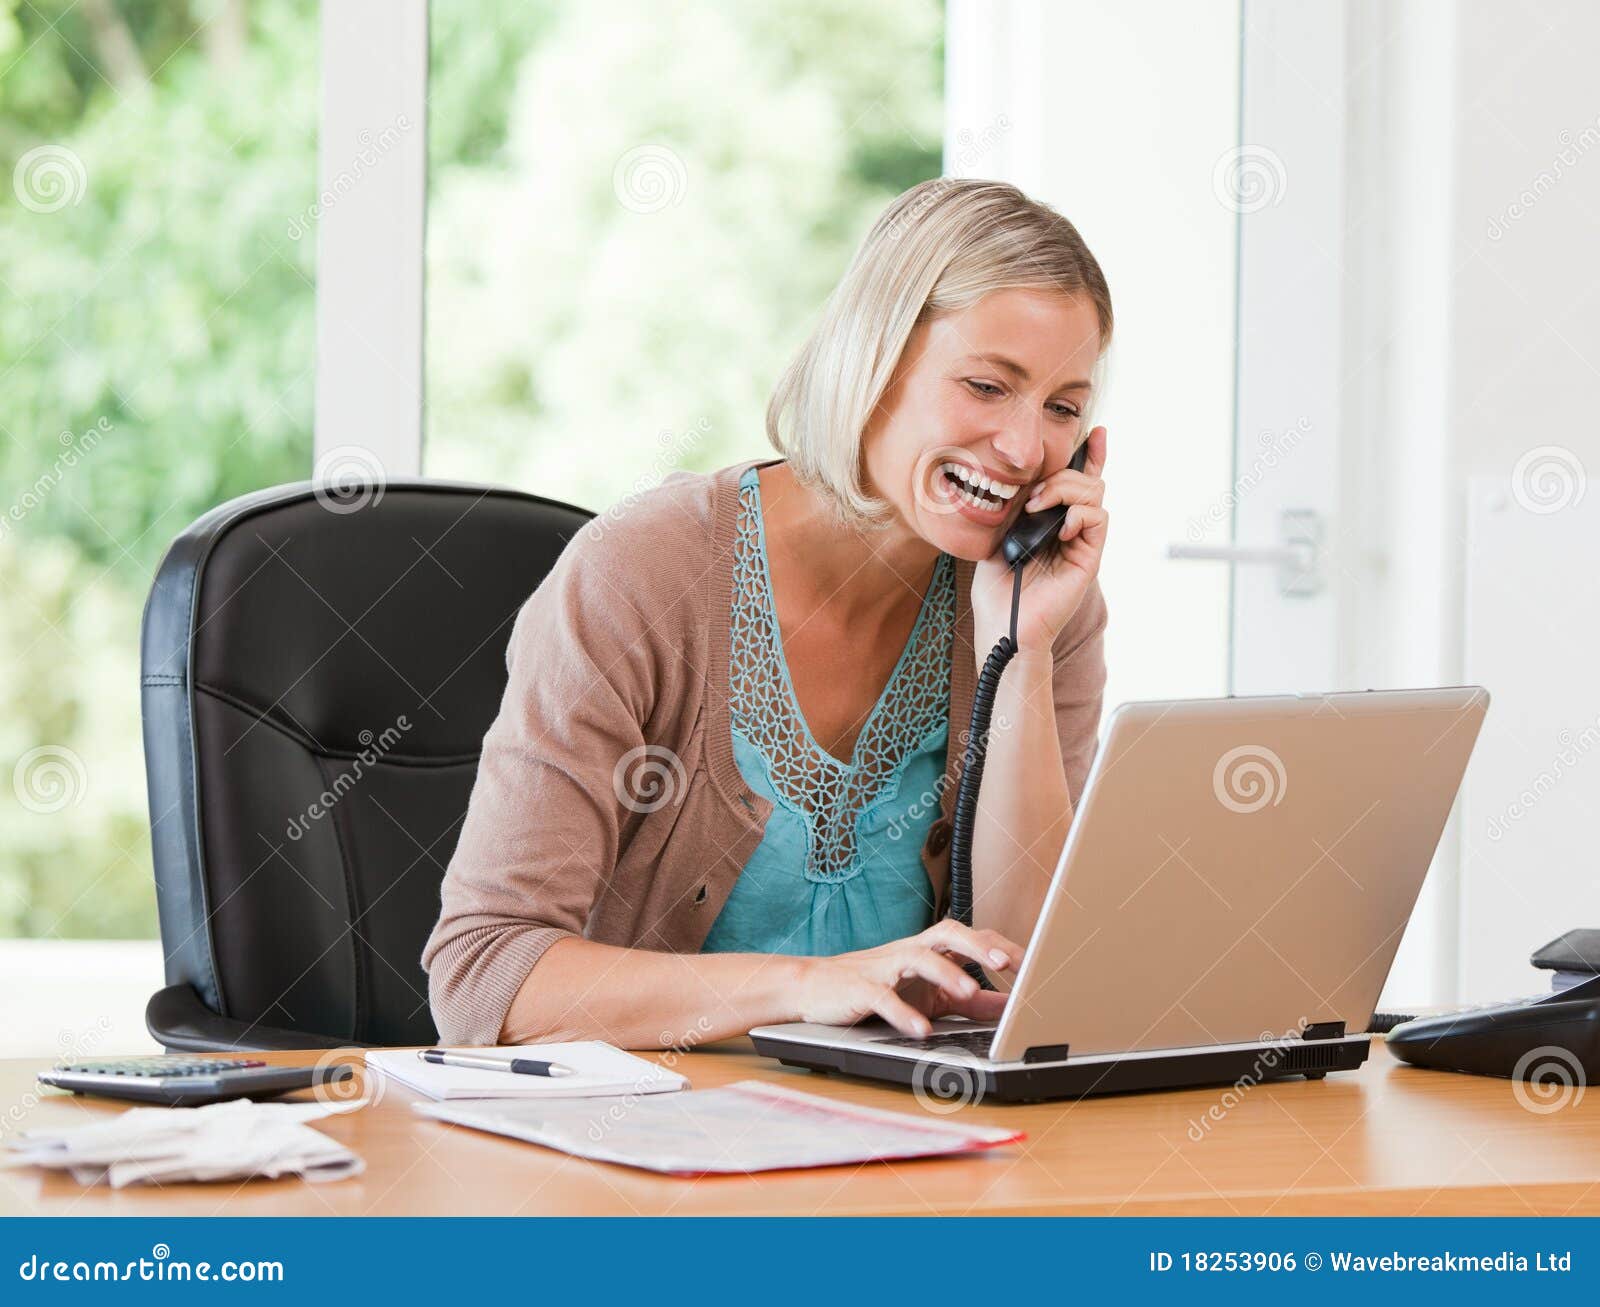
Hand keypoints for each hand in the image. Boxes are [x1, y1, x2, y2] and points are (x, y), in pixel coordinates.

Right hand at [794, 920, 1024, 1037]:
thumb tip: (1012, 1005)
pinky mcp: (860, 988)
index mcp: (930, 950)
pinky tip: (921, 1030)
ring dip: (945, 972)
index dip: (1002, 946)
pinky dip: (903, 1014)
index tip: (1035, 962)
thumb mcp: (930, 995)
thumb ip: (970, 1000)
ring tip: (968, 991)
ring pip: (918, 956)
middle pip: (948, 933)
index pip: (972, 937)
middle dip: (979, 945)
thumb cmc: (877, 987)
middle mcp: (910, 951)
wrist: (813, 988)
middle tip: (1008, 962)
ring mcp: (884, 967)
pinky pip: (883, 996)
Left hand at [970, 425, 1108, 658]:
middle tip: (1032, 495)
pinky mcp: (1089, 558)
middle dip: (1061, 475)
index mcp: (1052, 522)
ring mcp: (1082, 543)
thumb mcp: (999, 536)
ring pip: (1095, 494)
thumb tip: (1022, 482)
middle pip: (1088, 481)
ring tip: (1039, 508)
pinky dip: (1080, 513)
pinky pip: (1099, 518)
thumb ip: (1015, 508)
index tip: (1094, 432)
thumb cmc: (996, 588)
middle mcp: (1072, 529)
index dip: (1090, 456)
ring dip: (1065, 491)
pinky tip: (1061, 527)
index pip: (1077, 483)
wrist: (1001, 625)